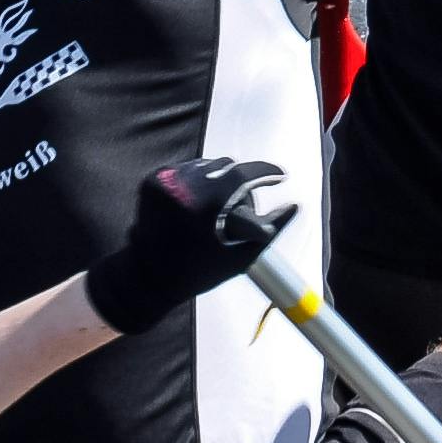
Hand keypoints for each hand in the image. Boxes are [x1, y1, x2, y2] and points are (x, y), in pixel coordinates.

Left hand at [82, 158, 292, 332]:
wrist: (146, 277)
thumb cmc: (198, 272)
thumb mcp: (240, 255)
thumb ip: (272, 228)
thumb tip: (295, 205)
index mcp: (207, 202)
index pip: (245, 173)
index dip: (267, 172)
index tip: (280, 175)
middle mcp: (184, 186)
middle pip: (226, 166)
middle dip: (242, 177)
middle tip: (253, 190)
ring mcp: (165, 181)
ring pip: (205, 165)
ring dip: (219, 175)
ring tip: (229, 192)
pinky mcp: (152, 181)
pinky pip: (184, 170)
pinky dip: (196, 178)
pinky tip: (204, 193)